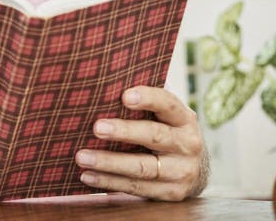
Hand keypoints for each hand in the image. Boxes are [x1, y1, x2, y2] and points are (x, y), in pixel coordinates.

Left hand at [75, 86, 207, 200]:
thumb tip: (105, 82)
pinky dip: (109, 182)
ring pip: (142, 168)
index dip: (148, 99)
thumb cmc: (164, 130)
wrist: (194, 170)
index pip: (167, 104)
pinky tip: (87, 175)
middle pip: (154, 136)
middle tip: (97, 127)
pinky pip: (136, 188)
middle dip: (123, 131)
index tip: (124, 96)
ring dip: (108, 163)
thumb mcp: (162, 114)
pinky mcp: (171, 193)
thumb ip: (144, 99)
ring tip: (82, 157)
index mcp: (183, 119)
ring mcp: (181, 171)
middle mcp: (187, 145)